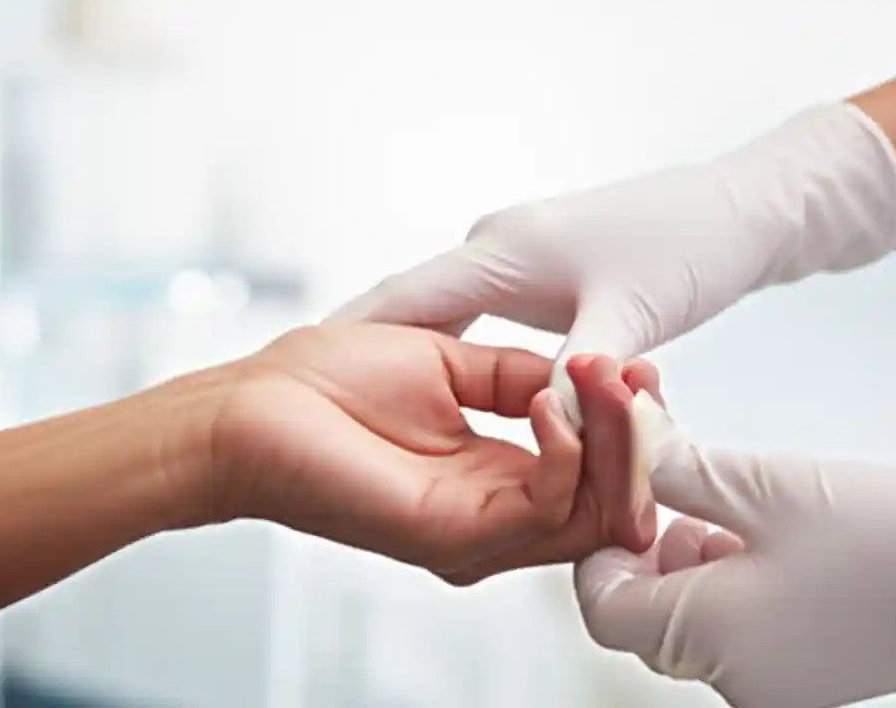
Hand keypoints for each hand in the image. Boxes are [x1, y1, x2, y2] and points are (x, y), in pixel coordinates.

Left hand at [184, 323, 654, 579]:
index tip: (642, 367)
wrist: (253, 406)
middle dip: (635, 433)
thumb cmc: (326, 383)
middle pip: (605, 501)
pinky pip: (546, 507)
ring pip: (591, 510)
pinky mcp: (453, 535)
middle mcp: (492, 515)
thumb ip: (517, 376)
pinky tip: (550, 402)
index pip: (591, 471)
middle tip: (640, 373)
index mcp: (492, 476)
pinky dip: (568, 452)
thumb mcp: (444, 361)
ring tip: (609, 375)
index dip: (625, 422)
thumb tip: (583, 376)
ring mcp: (476, 533)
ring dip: (614, 437)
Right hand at [332, 103, 895, 424]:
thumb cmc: (687, 245)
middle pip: (418, 315)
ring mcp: (514, 260)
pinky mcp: (539, 274)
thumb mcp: (629, 317)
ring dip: (430, 368)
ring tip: (387, 418)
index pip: (398, 302)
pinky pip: (487, 326)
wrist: (741, 206)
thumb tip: (540, 437)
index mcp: (496, 254)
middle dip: (383, 367)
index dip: (348, 344)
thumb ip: (576, 376)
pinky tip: (469, 400)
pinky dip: (478, 366)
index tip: (297, 385)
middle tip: (344, 421)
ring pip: (456, 324)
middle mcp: (492, 251)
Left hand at [574, 399, 895, 707]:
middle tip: (670, 488)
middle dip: (647, 547)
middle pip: (644, 617)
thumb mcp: (758, 486)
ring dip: (690, 564)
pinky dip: (733, 589)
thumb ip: (673, 471)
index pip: (602, 606)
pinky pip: (739, 638)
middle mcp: (736, 683)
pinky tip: (764, 541)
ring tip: (724, 508)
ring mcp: (775, 689)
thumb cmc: (893, 537)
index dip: (602, 544)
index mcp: (709, 640)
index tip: (623, 496)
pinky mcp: (810, 682)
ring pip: (691, 625)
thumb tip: (626, 449)